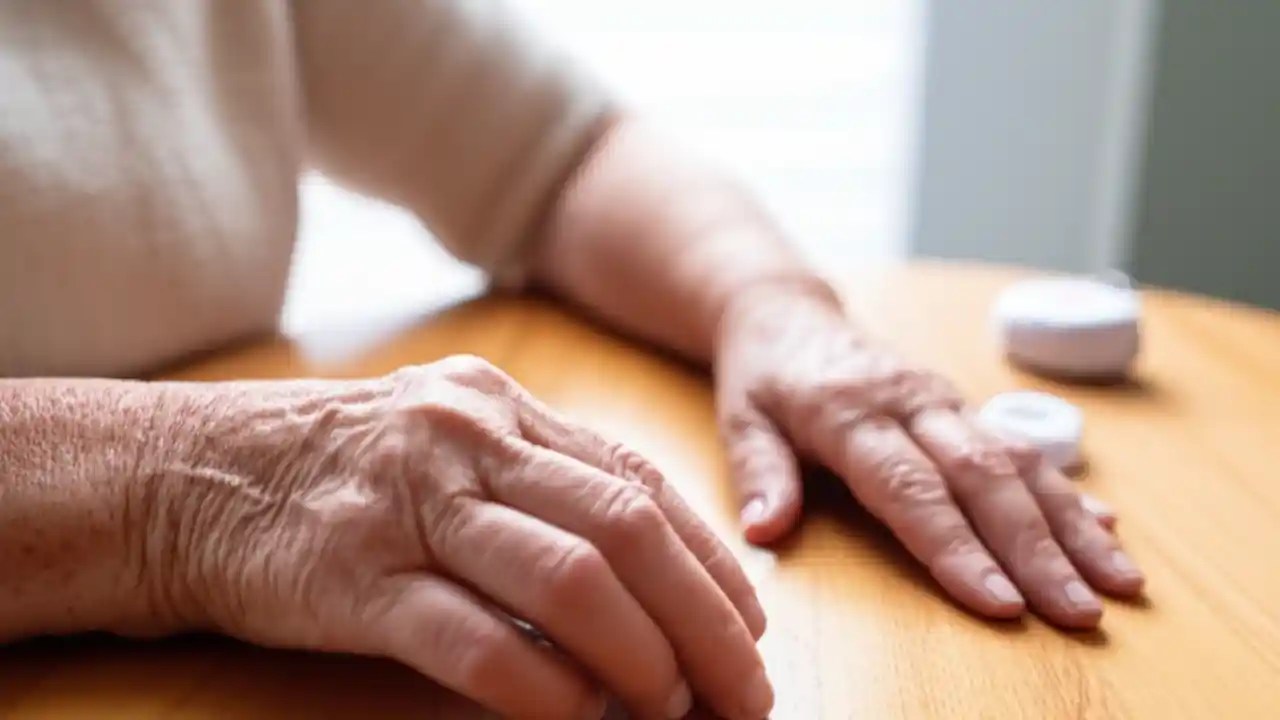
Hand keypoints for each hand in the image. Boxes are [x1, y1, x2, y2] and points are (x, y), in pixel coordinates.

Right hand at [154, 356, 770, 719]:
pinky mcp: (356, 577)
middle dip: (703, 618)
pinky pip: (473, 638)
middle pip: (624, 530)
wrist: (194, 480)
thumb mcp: (448, 446)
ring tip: (675, 708)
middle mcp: (467, 444)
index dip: (710, 563)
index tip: (749, 627)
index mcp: (500, 411)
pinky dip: (541, 686)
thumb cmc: (341, 475)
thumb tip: (647, 579)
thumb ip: (540, 491)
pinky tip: (579, 718)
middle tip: (743, 690)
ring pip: (567, 580)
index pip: (639, 485)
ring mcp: (411, 507)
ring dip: (640, 655)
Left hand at [714, 280, 1144, 627]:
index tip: (1000, 604)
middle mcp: (913, 404)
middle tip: (1079, 612)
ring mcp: (947, 403)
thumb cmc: (764, 378)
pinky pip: (1025, 448)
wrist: (788, 314)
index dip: (956, 547)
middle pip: (985, 478)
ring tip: (1119, 583)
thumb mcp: (741, 420)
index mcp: (851, 412)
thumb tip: (766, 533)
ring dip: (1072, 527)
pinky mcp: (966, 406)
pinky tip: (1106, 531)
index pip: (911, 487)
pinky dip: (1066, 492)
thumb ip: (759, 475)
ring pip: (1020, 463)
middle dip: (1037, 550)